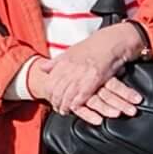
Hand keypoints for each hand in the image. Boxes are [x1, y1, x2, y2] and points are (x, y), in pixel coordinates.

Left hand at [27, 23, 149, 124]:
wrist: (110, 42)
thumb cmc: (92, 47)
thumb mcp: (70, 51)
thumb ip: (56, 62)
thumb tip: (42, 68)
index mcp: (63, 62)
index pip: (50, 82)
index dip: (49, 93)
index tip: (50, 99)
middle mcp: (70, 68)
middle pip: (57, 90)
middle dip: (56, 101)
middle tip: (57, 108)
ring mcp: (81, 74)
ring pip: (67, 95)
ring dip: (65, 105)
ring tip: (65, 111)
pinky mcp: (93, 79)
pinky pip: (81, 95)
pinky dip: (77, 104)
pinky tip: (75, 108)